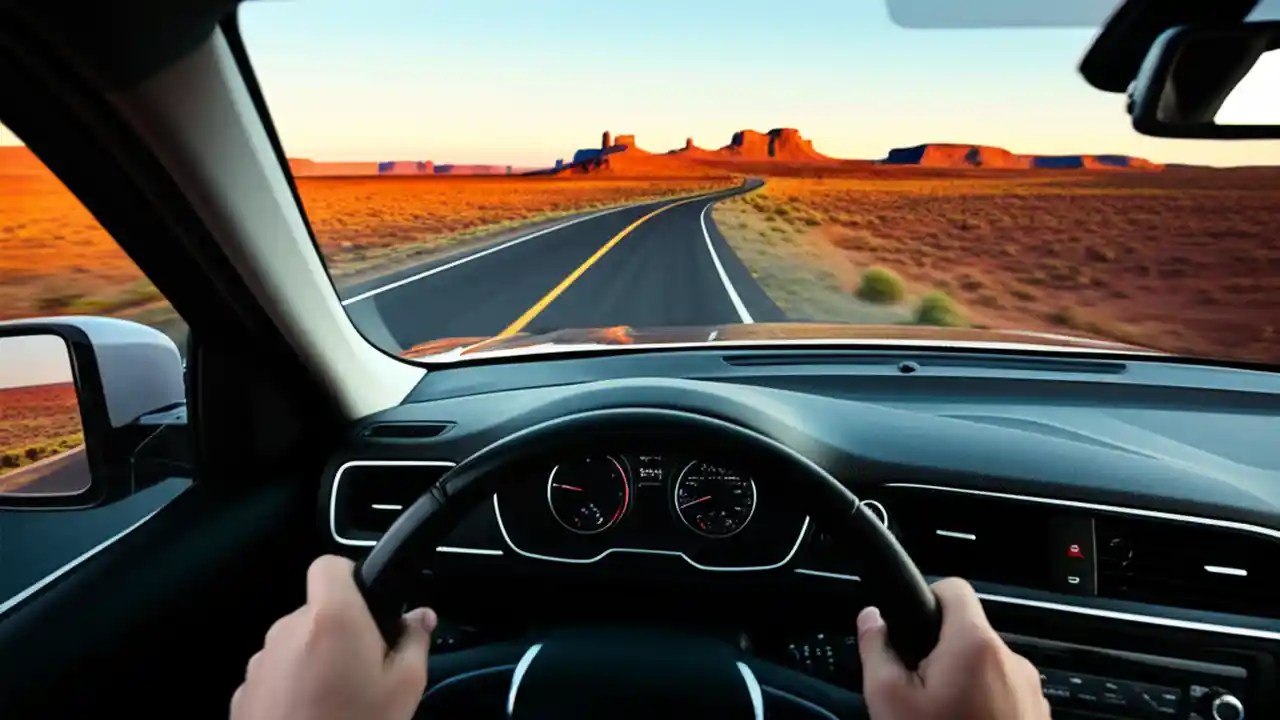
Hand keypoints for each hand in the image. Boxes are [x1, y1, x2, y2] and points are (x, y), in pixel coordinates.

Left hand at [231, 555, 436, 719]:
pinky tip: (311, 716)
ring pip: (295, 644)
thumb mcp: (405, 688)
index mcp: (331, 618)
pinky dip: (292, 687)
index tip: (368, 607)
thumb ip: (415, 642)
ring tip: (338, 700)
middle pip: (316, 610)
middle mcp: (287, 630)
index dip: (351, 578)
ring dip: (314, 660)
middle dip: (339, 631)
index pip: (330, 564)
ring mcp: (260, 663)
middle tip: (366, 668)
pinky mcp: (243, 693)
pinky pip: (276, 674)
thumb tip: (420, 619)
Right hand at [857, 577, 1049, 719]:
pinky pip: (1004, 694)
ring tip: (940, 718)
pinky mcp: (1037, 716)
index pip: (952, 588)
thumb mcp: (888, 700)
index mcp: (974, 645)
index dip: (926, 599)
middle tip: (916, 689)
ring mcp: (1030, 691)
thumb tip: (872, 619)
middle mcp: (1011, 661)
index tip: (910, 627)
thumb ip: (876, 649)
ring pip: (985, 667)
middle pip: (967, 632)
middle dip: (939, 653)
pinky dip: (984, 705)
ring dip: (962, 682)